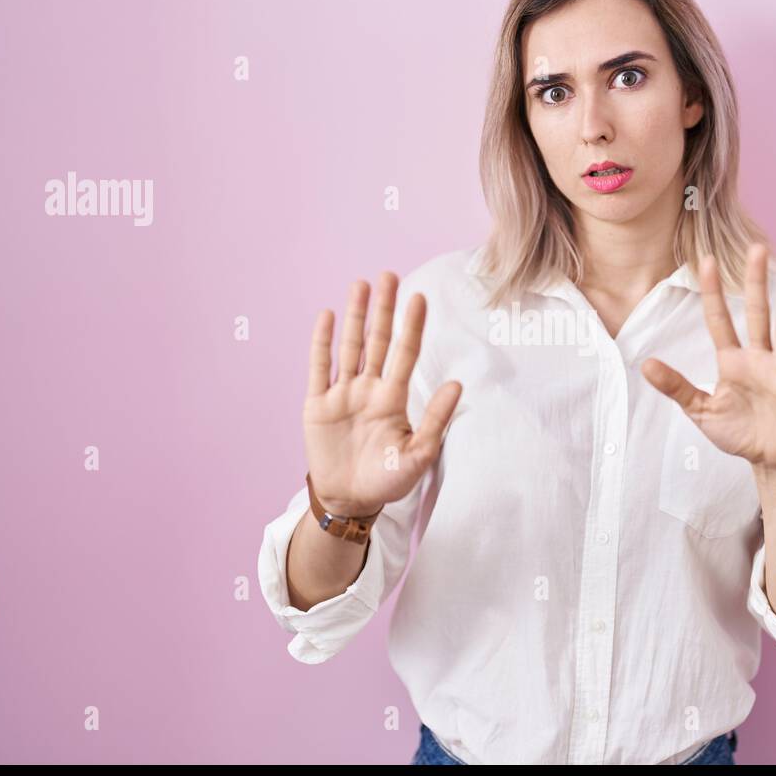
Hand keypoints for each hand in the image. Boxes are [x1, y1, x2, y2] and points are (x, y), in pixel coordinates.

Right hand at [303, 272, 461, 515]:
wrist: (350, 500)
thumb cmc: (388, 480)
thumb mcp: (418, 455)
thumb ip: (436, 420)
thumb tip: (457, 385)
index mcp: (394, 399)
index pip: (405, 353)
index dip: (412, 326)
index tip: (419, 297)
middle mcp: (369, 389)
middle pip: (377, 341)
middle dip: (383, 309)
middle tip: (389, 276)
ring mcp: (343, 394)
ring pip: (350, 346)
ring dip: (355, 316)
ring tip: (361, 285)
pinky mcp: (318, 405)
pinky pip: (319, 368)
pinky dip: (322, 343)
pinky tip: (328, 316)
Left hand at [641, 244, 775, 473]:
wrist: (769, 460)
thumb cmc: (738, 433)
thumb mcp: (702, 411)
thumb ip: (677, 387)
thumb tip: (645, 365)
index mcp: (733, 361)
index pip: (720, 320)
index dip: (712, 292)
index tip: (704, 261)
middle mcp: (759, 358)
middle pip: (757, 313)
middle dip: (756, 282)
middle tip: (756, 248)